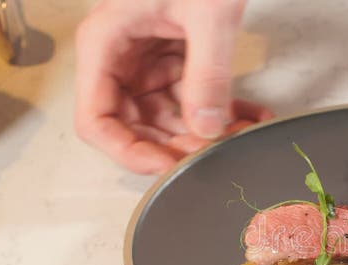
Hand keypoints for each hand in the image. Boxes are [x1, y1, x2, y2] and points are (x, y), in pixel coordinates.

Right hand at [74, 0, 272, 173]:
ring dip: (207, 130)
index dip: (128, 152)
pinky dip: (222, 107)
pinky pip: (193, 93)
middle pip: (137, 123)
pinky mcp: (177, 52)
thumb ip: (208, 73)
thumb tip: (209, 126)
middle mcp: (123, 53)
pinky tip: (251, 114)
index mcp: (107, 43)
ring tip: (243, 131)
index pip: (97, 119)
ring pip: (170, 114)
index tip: (167, 166)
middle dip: (178, 144)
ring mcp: (150, 55)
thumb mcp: (208, 16)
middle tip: (216, 152)